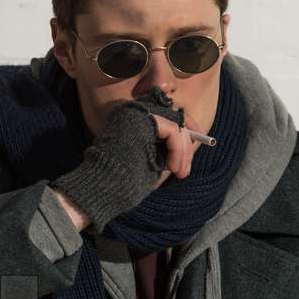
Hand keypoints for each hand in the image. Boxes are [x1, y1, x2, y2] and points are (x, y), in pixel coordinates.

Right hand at [48, 89, 198, 233]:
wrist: (101, 188)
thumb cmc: (120, 181)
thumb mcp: (147, 159)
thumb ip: (162, 146)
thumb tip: (188, 139)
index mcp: (132, 120)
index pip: (167, 112)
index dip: (185, 126)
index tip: (197, 142)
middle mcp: (133, 110)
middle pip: (175, 115)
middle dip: (187, 141)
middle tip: (186, 169)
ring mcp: (136, 111)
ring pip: (175, 124)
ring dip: (183, 151)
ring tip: (179, 172)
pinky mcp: (141, 117)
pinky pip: (172, 130)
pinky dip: (177, 150)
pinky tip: (173, 167)